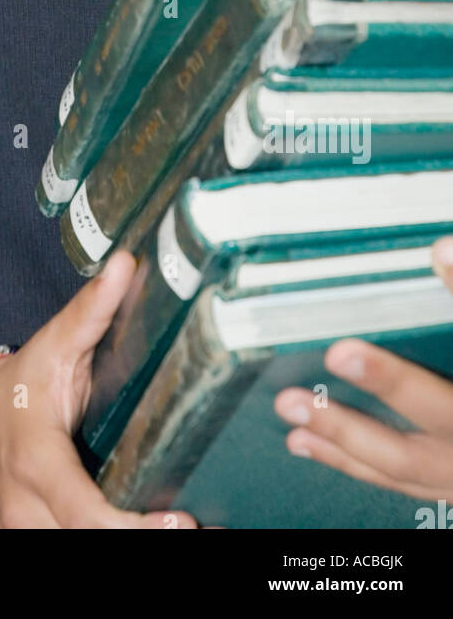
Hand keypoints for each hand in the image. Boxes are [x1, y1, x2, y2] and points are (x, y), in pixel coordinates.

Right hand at [0, 249, 198, 528]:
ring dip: (135, 544)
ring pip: (82, 553)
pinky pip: (74, 550)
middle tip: (206, 527)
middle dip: (146, 541)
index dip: (132, 527)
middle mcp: (27, 509)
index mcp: (36, 460)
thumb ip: (90, 311)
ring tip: (191, 531)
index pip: (84, 511)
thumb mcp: (51, 346)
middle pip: (89, 544)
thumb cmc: (16, 388)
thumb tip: (125, 264)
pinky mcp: (32, 544)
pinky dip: (112, 543)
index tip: (180, 522)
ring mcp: (26, 535)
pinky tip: (154, 530)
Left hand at [273, 236, 452, 498]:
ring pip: (403, 473)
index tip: (343, 350)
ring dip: (344, 449)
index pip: (441, 403)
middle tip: (295, 404)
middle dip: (351, 429)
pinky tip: (317, 447)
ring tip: (294, 423)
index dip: (393, 380)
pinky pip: (405, 483)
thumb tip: (440, 248)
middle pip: (414, 452)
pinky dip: (359, 466)